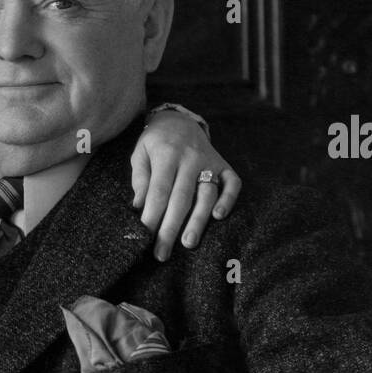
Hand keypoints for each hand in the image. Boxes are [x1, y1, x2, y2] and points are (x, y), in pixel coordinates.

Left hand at [131, 110, 241, 261]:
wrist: (179, 120)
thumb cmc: (155, 144)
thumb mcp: (140, 154)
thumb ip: (140, 179)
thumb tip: (139, 207)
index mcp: (166, 155)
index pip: (159, 191)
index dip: (152, 215)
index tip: (144, 238)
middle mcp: (190, 159)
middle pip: (182, 198)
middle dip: (171, 228)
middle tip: (162, 253)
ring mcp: (210, 162)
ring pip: (207, 194)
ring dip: (199, 219)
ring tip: (189, 242)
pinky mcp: (224, 165)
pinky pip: (232, 183)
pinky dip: (229, 199)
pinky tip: (220, 216)